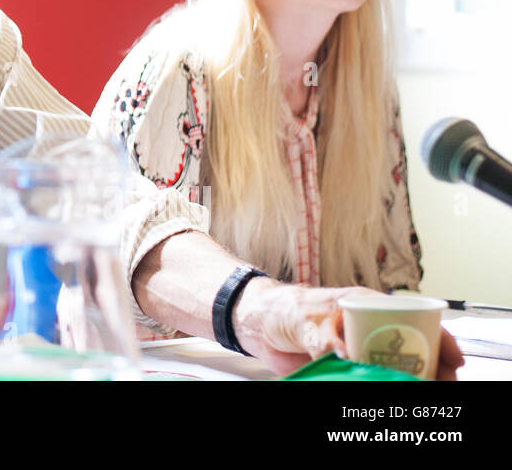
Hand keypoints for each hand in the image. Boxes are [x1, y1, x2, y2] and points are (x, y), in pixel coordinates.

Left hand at [234, 280, 464, 379]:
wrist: (255, 324)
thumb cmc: (282, 307)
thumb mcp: (306, 318)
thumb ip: (325, 337)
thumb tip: (345, 355)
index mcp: (366, 306)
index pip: (415, 320)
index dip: (439, 340)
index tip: (453, 361)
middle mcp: (368, 329)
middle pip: (412, 351)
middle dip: (431, 369)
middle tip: (440, 385)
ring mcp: (359, 350)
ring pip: (394, 370)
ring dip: (407, 382)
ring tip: (418, 395)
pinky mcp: (345, 370)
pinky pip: (368, 381)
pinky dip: (380, 388)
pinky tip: (386, 401)